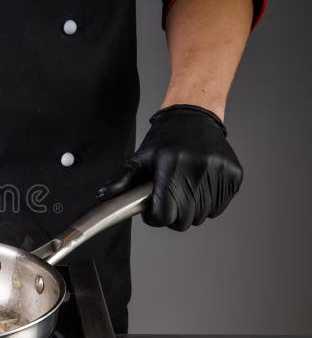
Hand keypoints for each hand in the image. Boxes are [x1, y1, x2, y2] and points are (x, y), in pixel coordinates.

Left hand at [96, 104, 242, 230]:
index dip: (155, 218)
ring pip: (202, 216)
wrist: (194, 118)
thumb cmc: (165, 139)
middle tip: (168, 200)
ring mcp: (219, 172)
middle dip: (172, 216)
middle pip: (184, 220)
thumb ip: (121, 179)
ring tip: (183, 191)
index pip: (165, 214)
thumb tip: (102, 196)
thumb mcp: (140, 157)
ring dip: (191, 211)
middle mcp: (198, 169)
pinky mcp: (234, 175)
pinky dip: (208, 204)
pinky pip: (219, 207)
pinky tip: (199, 187)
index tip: (153, 212)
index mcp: (172, 166)